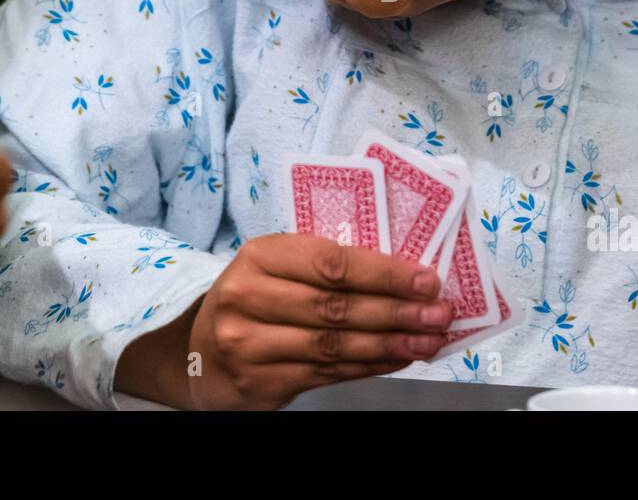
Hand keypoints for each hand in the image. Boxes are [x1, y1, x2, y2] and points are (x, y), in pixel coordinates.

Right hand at [119, 233, 453, 409]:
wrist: (197, 351)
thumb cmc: (255, 297)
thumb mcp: (277, 266)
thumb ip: (327, 265)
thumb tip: (406, 275)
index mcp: (259, 255)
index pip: (331, 262)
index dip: (384, 273)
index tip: (426, 279)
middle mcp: (247, 297)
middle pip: (337, 308)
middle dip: (398, 312)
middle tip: (440, 314)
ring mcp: (248, 345)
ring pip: (334, 346)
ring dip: (391, 344)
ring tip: (429, 340)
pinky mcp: (258, 383)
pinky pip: (326, 375)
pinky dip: (369, 368)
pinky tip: (398, 358)